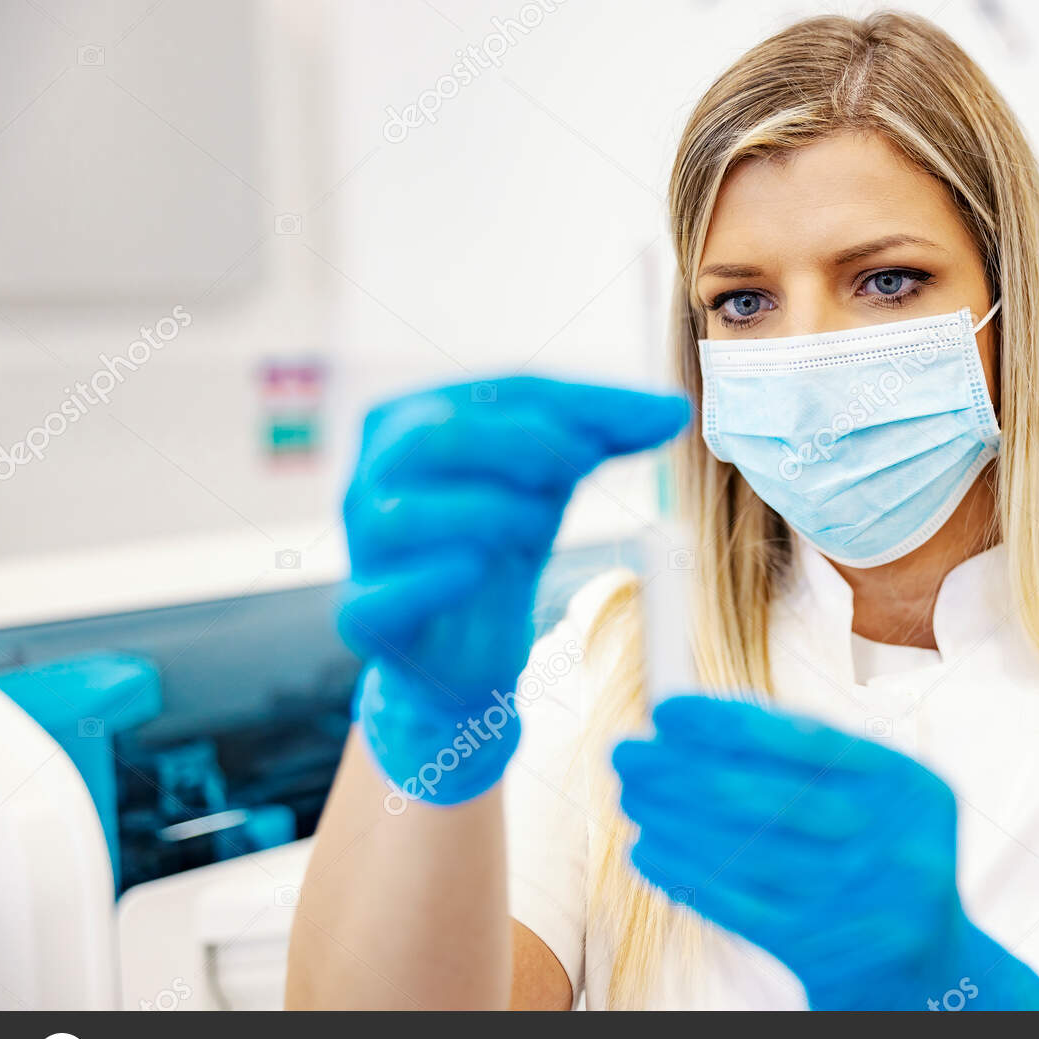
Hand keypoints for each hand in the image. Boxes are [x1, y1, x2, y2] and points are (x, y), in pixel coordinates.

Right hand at [339, 377, 688, 804]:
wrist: (465, 647)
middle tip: (583, 465)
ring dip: (488, 512)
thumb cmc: (501, 541)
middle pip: (437, 436)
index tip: (651, 419)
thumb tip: (677, 410)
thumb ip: (605, 436)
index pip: (497, 391)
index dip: (576, 403)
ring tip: (536, 524)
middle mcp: (370, 475)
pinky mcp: (362, 617)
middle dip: (522, 444)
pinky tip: (474, 574)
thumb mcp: (552, 479)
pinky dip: (432, 581)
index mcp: (411, 420)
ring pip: (405, 514)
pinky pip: (378, 596)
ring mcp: (360, 548)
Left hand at [612, 695, 1038, 1009]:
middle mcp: (892, 839)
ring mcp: (858, 898)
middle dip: (679, 770)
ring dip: (671, 820)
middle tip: (625, 753)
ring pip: (741, 851)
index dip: (725, 722)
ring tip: (631, 797)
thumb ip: (810, 753)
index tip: (666, 710)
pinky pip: (736, 905)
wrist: (930, 969)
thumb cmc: (883, 856)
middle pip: (762, 797)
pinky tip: (648, 851)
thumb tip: (705, 715)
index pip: (802, 740)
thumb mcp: (876, 794)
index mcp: (907, 783)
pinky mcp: (823, 948)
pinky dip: (684, 876)